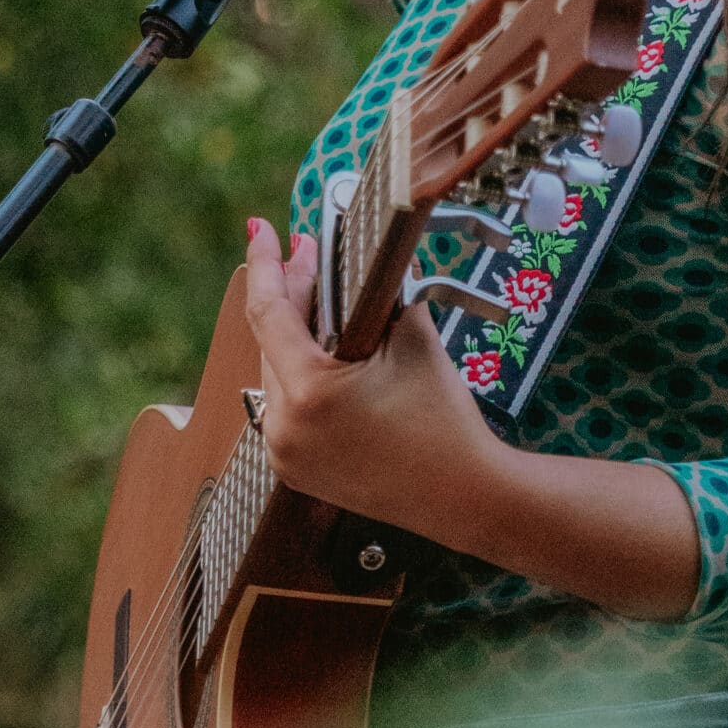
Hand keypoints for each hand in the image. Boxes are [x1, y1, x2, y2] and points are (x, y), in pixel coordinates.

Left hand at [242, 217, 506, 533]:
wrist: (465, 496)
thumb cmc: (444, 421)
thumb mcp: (412, 341)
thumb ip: (380, 295)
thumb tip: (366, 258)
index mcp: (307, 393)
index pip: (267, 312)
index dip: (264, 265)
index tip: (262, 231)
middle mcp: (283, 428)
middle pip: (271, 341)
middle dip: (291, 293)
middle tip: (308, 253)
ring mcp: (285, 454)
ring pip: (276, 372)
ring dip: (296, 333)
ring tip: (319, 295)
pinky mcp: (295, 470)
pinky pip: (286, 406)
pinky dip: (301, 373)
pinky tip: (322, 348)